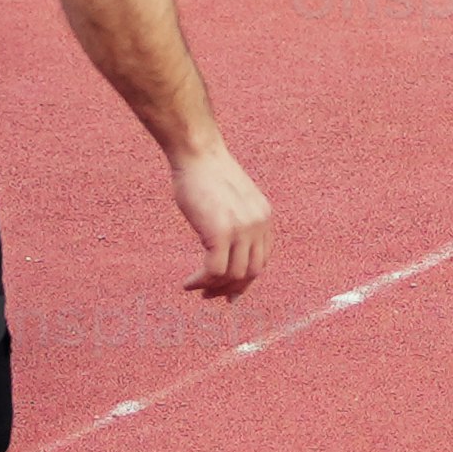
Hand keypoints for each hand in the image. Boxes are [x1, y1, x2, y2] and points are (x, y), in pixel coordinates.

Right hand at [166, 143, 272, 298]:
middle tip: (210, 297)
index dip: (245, 280)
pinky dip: (201, 282)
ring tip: (195, 288)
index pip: (262, 260)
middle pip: (251, 273)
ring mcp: (242, 229)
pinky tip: (188, 283)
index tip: (229, 292)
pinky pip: (215, 271)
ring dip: (212, 288)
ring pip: (233, 276)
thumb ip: (238, 223)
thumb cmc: (208, 175)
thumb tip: (227, 254)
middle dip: (231, 290)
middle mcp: (259, 224)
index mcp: (265, 217)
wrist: (199, 154)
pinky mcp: (221, 232)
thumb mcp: (234, 200)